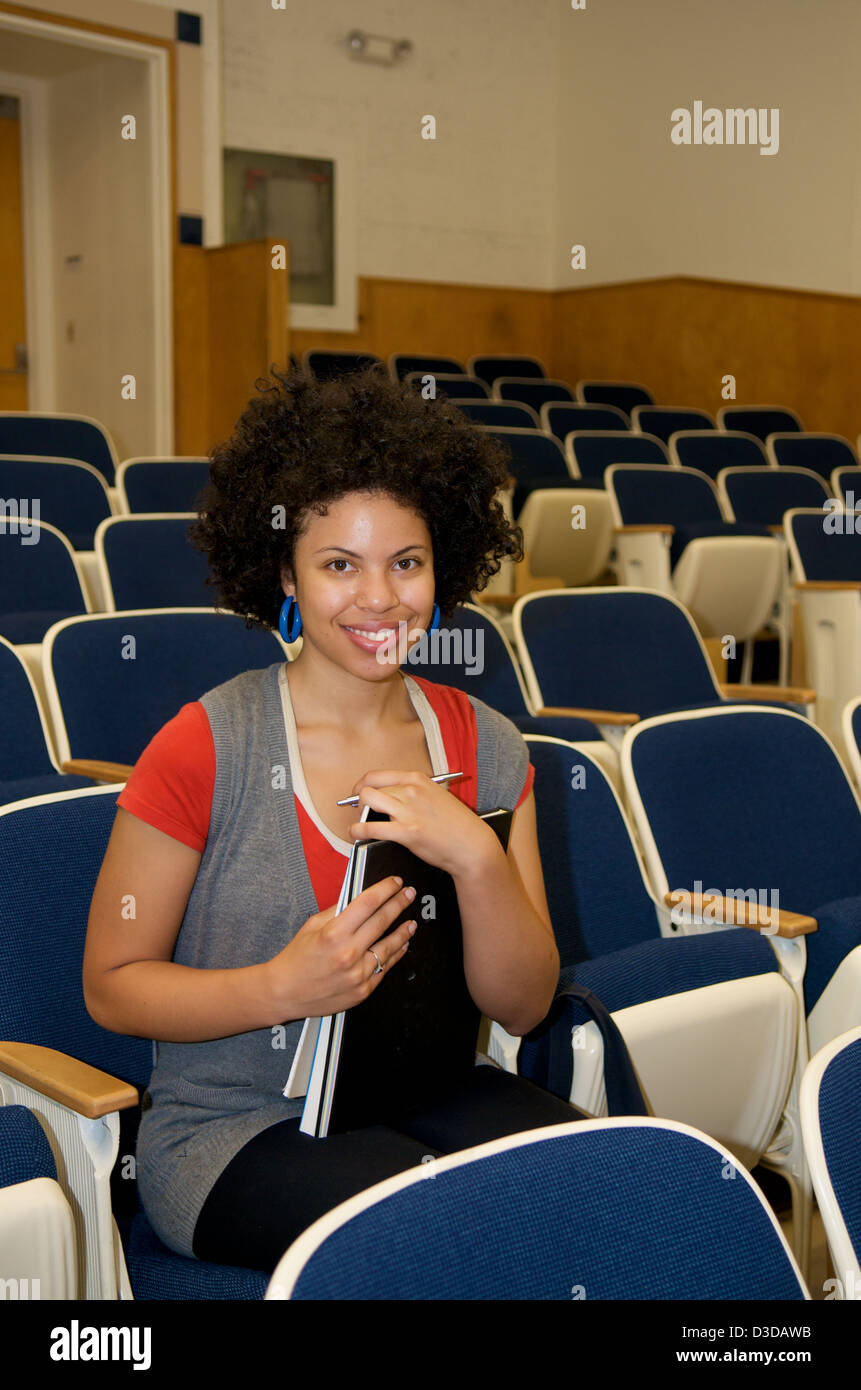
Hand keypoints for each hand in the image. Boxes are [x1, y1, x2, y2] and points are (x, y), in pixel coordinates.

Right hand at [267, 876, 417, 1019]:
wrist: (285, 992)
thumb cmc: (296, 958)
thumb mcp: (312, 926)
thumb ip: (338, 911)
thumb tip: (361, 897)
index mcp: (334, 933)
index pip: (368, 903)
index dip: (386, 889)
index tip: (396, 882)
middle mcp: (348, 953)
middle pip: (382, 921)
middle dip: (399, 903)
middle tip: (409, 894)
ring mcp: (358, 974)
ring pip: (389, 947)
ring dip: (403, 932)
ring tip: (411, 922)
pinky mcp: (362, 990)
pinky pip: (385, 969)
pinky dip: (396, 955)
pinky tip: (402, 945)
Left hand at [348, 770, 503, 878]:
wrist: (471, 844)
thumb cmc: (456, 824)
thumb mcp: (435, 795)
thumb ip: (413, 792)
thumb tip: (389, 795)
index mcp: (417, 779)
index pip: (376, 775)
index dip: (362, 785)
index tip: (360, 794)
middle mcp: (411, 790)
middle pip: (369, 788)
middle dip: (359, 801)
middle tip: (360, 812)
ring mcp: (408, 810)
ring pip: (367, 802)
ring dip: (358, 814)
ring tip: (358, 823)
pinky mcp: (406, 831)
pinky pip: (370, 827)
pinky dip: (357, 830)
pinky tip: (356, 834)